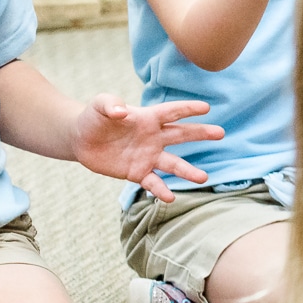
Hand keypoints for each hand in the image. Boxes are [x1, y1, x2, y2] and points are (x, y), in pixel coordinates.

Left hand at [71, 95, 222, 202]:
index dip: (188, 109)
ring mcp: (148, 156)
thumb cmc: (94, 118)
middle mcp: (154, 137)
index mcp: (148, 118)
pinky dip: (161, 190)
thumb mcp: (99, 105)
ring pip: (172, 163)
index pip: (172, 112)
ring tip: (203, 178)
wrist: (82, 140)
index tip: (206, 108)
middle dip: (200, 133)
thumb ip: (110, 104)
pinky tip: (170, 198)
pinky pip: (153, 182)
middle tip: (220, 133)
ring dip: (187, 171)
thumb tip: (120, 112)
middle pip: (181, 134)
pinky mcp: (138, 172)